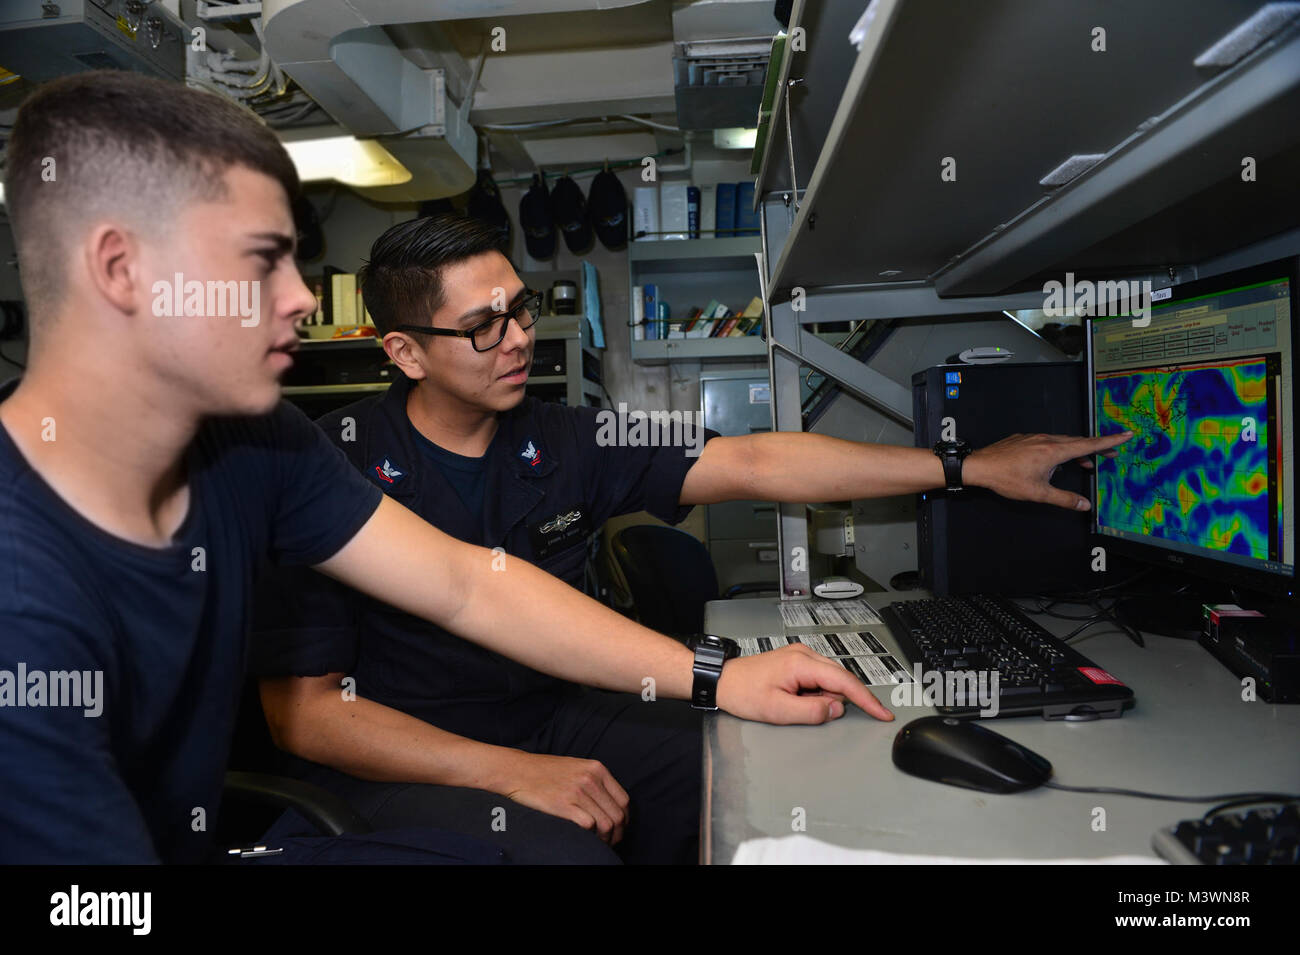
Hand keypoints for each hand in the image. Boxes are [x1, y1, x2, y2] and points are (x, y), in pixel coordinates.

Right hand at [494, 751, 629, 844]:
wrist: (517, 770)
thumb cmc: (545, 771)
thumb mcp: (577, 767)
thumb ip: (595, 780)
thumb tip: (611, 804)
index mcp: (597, 769)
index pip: (623, 800)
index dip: (624, 818)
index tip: (619, 828)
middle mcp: (590, 779)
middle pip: (617, 814)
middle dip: (618, 833)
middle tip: (611, 841)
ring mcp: (577, 792)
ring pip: (606, 823)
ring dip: (606, 838)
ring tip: (599, 843)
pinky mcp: (563, 804)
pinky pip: (589, 825)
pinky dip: (591, 836)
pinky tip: (586, 838)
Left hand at [715, 643, 894, 723]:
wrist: (723, 680)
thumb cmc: (743, 692)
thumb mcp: (778, 710)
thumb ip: (811, 711)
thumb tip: (836, 709)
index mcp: (801, 663)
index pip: (844, 681)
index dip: (866, 700)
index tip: (882, 713)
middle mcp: (805, 654)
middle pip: (839, 680)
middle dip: (832, 701)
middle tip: (801, 710)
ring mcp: (801, 656)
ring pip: (829, 681)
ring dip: (820, 697)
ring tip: (791, 702)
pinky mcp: (797, 661)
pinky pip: (818, 679)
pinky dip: (814, 693)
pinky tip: (794, 698)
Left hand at [964, 431, 1132, 510]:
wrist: (980, 466)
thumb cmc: (1006, 478)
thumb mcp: (1039, 493)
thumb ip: (1064, 499)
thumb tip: (1084, 505)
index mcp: (1054, 451)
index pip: (1089, 445)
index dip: (1110, 441)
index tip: (1126, 435)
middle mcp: (1046, 440)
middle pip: (1079, 441)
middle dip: (1097, 447)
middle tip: (1112, 452)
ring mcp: (1035, 438)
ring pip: (1063, 441)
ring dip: (1077, 451)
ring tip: (1086, 462)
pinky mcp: (1025, 439)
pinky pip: (1049, 441)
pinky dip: (1060, 449)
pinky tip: (1056, 461)